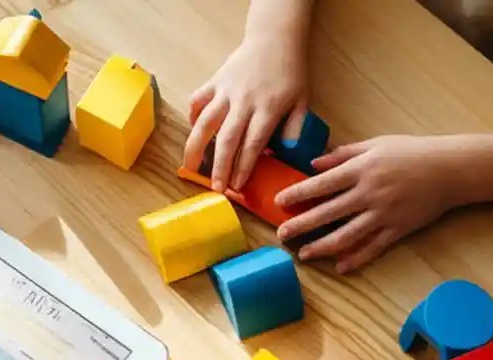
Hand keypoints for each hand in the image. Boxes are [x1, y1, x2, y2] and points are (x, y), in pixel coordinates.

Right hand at [184, 34, 307, 191]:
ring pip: (205, 122)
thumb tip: (283, 154)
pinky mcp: (215, 81)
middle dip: (219, 166)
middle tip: (215, 188)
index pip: (252, 144)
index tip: (236, 186)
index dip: (243, 167)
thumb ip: (294, 128)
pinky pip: (198, 100)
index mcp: (268, 109)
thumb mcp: (302, 101)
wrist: (274, 38)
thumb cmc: (290, 72)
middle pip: (227, 139)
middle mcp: (244, 102)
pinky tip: (192, 130)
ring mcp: (226, 91)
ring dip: (196, 147)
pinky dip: (192, 116)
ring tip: (190, 166)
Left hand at [276, 135, 460, 272]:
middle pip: (327, 213)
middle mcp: (369, 193)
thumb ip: (343, 155)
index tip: (279, 203)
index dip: (298, 194)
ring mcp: (383, 214)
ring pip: (346, 235)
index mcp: (361, 169)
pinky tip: (340, 266)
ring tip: (304, 254)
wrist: (450, 169)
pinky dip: (356, 258)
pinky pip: (373, 247)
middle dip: (301, 225)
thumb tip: (313, 164)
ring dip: (322, 247)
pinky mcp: (398, 229)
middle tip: (281, 235)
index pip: (321, 184)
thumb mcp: (375, 144)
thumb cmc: (411, 152)